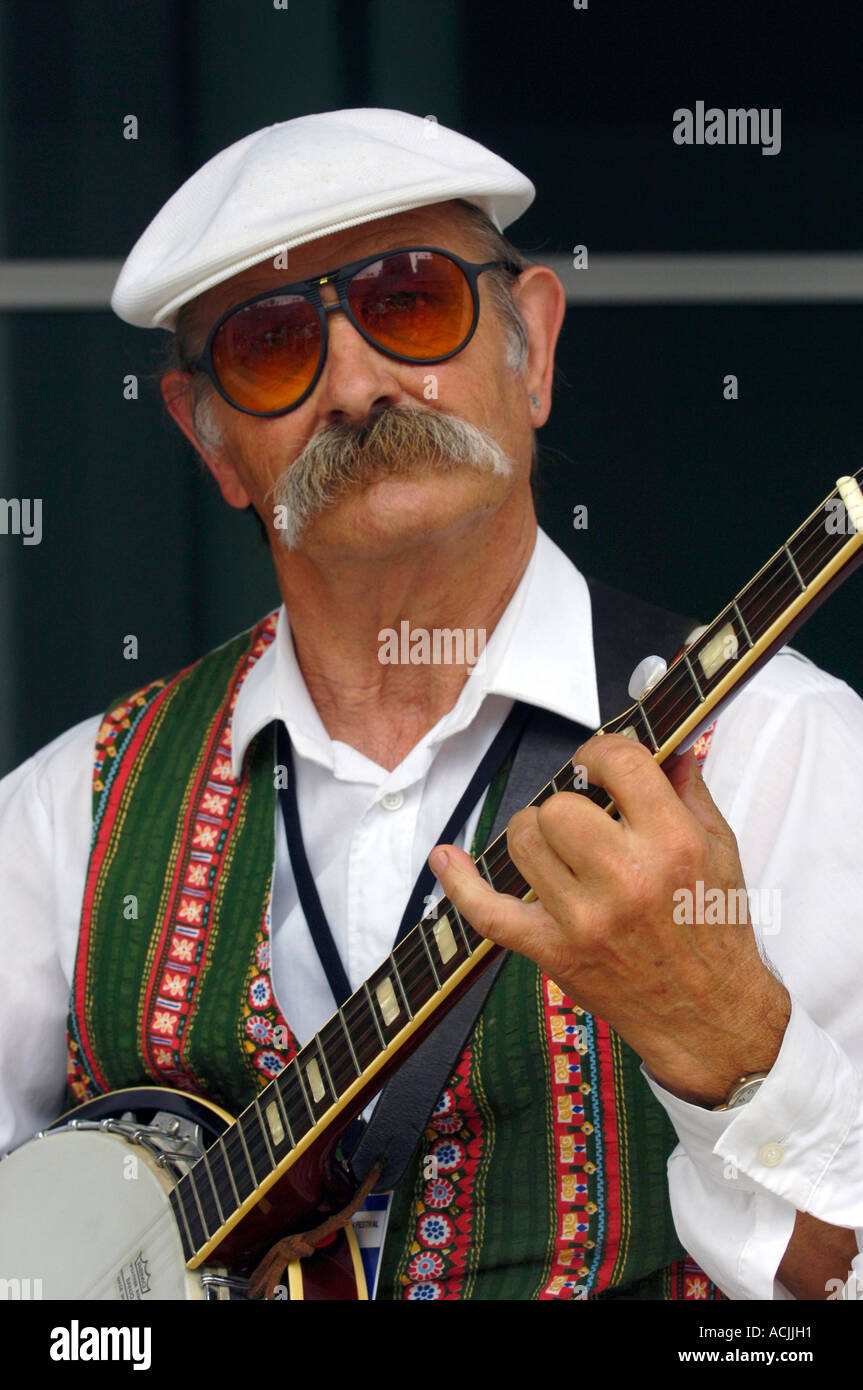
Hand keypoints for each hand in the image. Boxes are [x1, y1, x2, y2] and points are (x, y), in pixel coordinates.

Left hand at [429, 733, 790, 1105]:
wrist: (709, 1016)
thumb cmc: (715, 928)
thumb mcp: (720, 849)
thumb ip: (688, 790)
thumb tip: (667, 744)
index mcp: (673, 844)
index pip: (619, 763)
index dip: (603, 752)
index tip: (601, 764)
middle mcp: (627, 878)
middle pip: (560, 806)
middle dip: (570, 804)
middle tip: (586, 822)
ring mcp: (585, 918)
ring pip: (524, 842)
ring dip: (534, 834)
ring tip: (557, 848)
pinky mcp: (554, 951)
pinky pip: (490, 912)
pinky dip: (461, 884)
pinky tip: (447, 858)